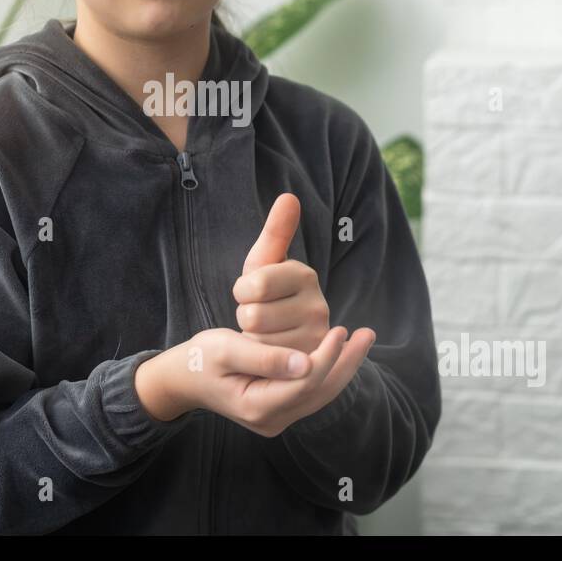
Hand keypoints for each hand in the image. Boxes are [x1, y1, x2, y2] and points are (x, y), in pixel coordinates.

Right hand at [157, 325, 374, 437]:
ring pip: (320, 393)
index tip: (341, 329)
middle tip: (368, 334)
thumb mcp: (226, 349)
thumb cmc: (200, 359)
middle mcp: (272, 420)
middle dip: (346, 363)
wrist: (183, 379)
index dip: (327, 356)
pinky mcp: (280, 409)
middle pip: (321, 392)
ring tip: (363, 339)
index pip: (306, 383)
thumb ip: (265, 356)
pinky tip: (341, 351)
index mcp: (258, 407)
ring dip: (342, 366)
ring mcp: (278, 418)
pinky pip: (312, 391)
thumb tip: (306, 362)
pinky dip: (328, 370)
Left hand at [233, 193, 334, 355]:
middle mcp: (319, 304)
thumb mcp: (263, 262)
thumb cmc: (266, 292)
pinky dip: (262, 358)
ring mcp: (317, 336)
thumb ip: (276, 231)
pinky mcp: (309, 363)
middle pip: (254, 316)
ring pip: (259, 341)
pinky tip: (271, 349)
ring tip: (266, 332)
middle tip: (260, 314)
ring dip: (253, 338)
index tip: (251, 292)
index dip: (242, 291)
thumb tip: (289, 197)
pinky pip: (267, 363)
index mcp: (305, 274)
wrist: (280, 332)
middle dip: (247, 316)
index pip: (254, 284)